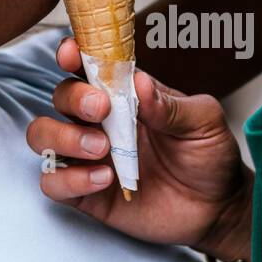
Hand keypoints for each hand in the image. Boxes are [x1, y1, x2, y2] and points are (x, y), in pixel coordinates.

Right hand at [27, 37, 252, 261]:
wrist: (217, 208)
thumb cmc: (210, 156)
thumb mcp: (203, 121)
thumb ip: (170, 105)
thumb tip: (139, 82)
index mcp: (126, 94)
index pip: (89, 66)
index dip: (74, 55)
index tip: (72, 53)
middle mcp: (101, 121)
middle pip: (61, 96)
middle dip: (73, 98)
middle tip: (102, 109)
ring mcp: (90, 157)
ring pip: (44, 136)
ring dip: (64, 137)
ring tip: (102, 148)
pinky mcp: (87, 193)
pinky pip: (54, 182)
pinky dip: (70, 179)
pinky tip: (106, 179)